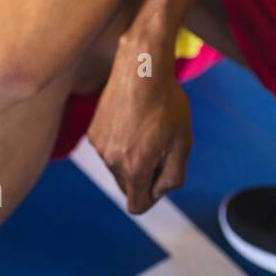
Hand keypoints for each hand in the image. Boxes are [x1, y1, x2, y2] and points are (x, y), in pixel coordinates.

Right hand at [88, 36, 192, 213]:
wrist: (141, 69)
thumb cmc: (167, 104)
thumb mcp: (182, 143)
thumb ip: (173, 176)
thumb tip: (158, 191)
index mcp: (134, 168)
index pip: (138, 205)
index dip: (153, 198)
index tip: (163, 177)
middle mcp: (111, 161)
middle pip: (127, 187)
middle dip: (144, 176)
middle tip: (161, 148)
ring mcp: (99, 147)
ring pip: (118, 168)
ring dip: (132, 158)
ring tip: (147, 130)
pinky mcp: (93, 132)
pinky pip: (109, 150)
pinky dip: (121, 143)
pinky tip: (133, 121)